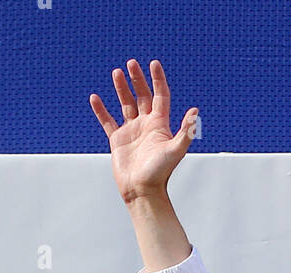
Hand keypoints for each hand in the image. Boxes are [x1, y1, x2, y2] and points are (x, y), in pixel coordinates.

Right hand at [89, 59, 197, 203]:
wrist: (142, 191)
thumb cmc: (160, 173)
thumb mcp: (175, 150)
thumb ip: (185, 131)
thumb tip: (195, 112)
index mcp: (160, 125)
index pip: (160, 96)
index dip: (158, 80)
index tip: (153, 63)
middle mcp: (146, 126)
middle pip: (142, 96)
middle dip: (138, 80)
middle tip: (131, 64)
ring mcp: (132, 132)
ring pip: (126, 104)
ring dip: (121, 89)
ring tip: (117, 72)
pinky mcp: (118, 140)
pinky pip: (108, 121)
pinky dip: (101, 110)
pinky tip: (95, 98)